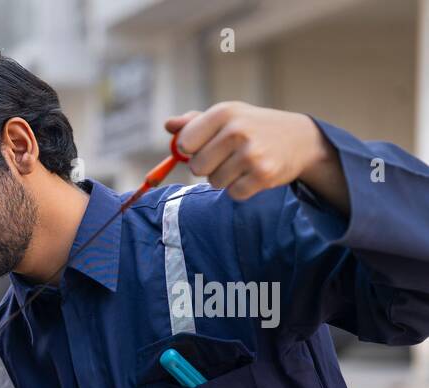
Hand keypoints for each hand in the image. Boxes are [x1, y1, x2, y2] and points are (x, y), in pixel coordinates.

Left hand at [166, 102, 347, 212]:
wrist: (300, 139)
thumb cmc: (253, 127)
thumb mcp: (227, 117)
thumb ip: (194, 122)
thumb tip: (169, 125)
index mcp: (223, 112)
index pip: (184, 144)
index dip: (190, 151)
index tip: (204, 146)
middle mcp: (237, 131)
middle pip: (196, 167)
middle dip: (208, 167)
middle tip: (228, 157)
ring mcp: (251, 153)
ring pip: (214, 182)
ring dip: (225, 178)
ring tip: (244, 163)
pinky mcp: (263, 174)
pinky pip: (233, 194)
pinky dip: (241, 189)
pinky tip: (253, 174)